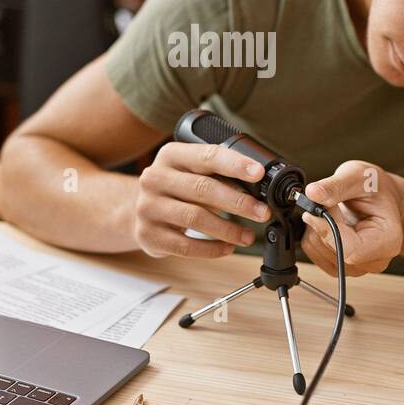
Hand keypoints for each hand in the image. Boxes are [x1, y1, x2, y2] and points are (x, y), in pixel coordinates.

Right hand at [133, 142, 270, 257]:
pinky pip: (185, 246)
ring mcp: (148, 207)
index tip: (259, 173)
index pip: (207, 155)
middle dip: (238, 202)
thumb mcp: (192, 174)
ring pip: (195, 218)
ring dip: (228, 229)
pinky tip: (227, 247)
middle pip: (203, 188)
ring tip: (248, 236)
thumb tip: (257, 189)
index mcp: (170, 155)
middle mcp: (155, 178)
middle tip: (262, 212)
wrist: (141, 212)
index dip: (235, 164)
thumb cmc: (177, 190)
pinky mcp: (148, 235)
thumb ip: (219, 177)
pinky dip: (212, 249)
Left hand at [300, 160, 403, 276]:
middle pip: (333, 252)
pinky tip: (327, 221)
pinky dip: (313, 234)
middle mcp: (375, 261)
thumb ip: (336, 186)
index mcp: (388, 242)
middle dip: (323, 224)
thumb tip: (312, 193)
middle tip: (331, 202)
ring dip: (316, 228)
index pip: (350, 250)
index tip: (317, 209)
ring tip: (333, 210)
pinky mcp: (341, 265)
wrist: (381, 197)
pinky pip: (314, 253)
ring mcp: (358, 267)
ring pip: (319, 252)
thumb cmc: (376, 188)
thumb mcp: (358, 176)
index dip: (328, 231)